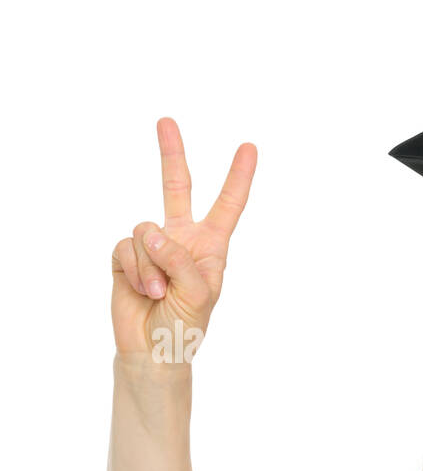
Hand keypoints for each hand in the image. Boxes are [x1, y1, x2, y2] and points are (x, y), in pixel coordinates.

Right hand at [110, 118, 256, 358]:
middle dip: (172, 155)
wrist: (153, 349)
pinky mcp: (125, 255)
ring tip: (160, 292)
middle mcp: (181, 240)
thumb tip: (151, 233)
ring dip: (151, 266)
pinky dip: (135, 270)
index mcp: (211, 247)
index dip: (238, 177)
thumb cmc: (186, 325)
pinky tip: (142, 290)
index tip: (249, 147)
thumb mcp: (198, 294)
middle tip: (166, 121)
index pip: (228, 206)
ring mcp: (152, 246)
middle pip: (177, 189)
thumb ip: (179, 259)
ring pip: (145, 230)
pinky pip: (126, 247)